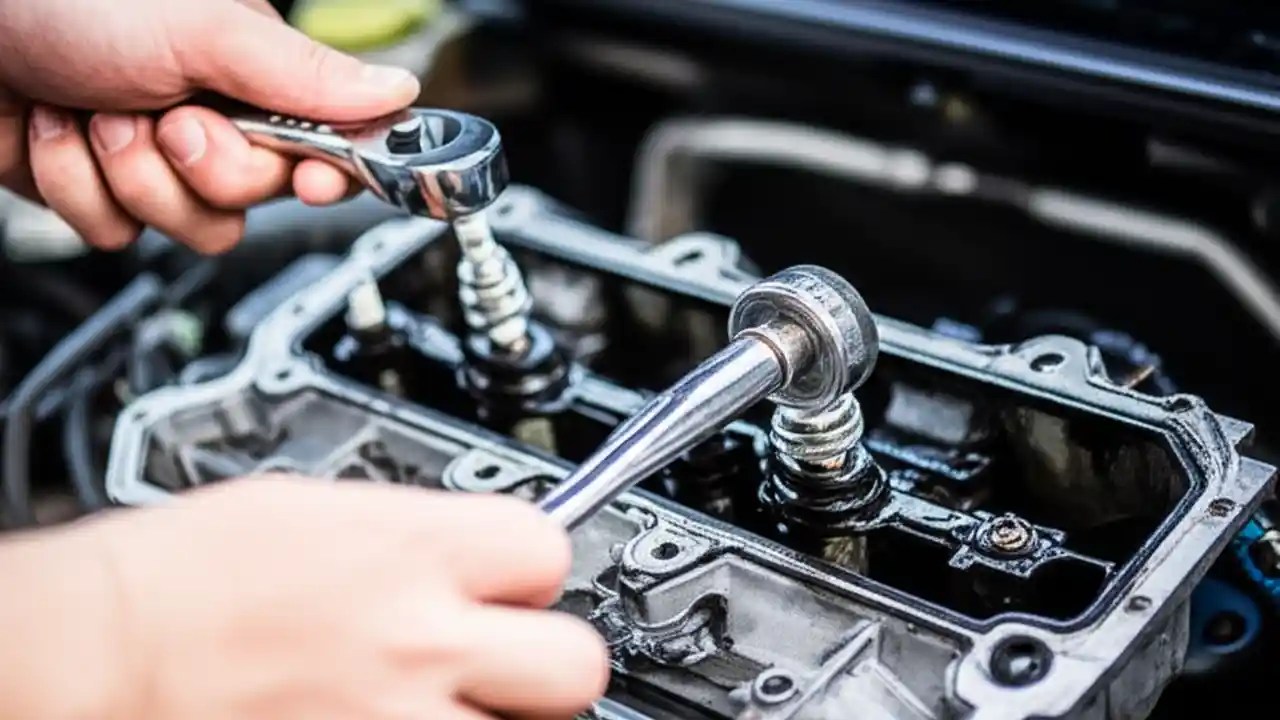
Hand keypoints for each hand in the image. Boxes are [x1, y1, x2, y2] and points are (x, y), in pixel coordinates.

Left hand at [0, 0, 421, 252]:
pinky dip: (76, 187)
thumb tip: (398, 93)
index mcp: (255, 76)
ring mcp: (157, 160)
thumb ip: (304, 73)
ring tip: (96, 113)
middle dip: (201, 165)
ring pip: (191, 228)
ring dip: (130, 175)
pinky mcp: (101, 191)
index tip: (311, 178)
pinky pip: (118, 235)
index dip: (326, 173)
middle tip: (167, 115)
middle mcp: (216, 121)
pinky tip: (59, 131)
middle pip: (257, 201)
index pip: (331, 147)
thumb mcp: (202, 28)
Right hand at [0, 477, 608, 719]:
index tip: (508, 581)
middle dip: (543, 660)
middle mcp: (421, 641)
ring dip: (485, 715)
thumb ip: (410, 530)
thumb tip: (461, 542)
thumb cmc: (181, 577)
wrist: (96, 655)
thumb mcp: (313, 508)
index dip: (528, 568)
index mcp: (411, 550)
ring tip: (426, 698)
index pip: (548, 549)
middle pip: (574, 663)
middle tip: (498, 657)